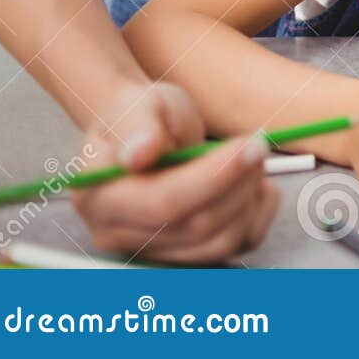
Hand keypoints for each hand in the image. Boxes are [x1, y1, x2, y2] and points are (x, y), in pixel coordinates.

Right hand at [66, 80, 278, 263]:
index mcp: (99, 197)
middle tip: (258, 144)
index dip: (214, 177)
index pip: (163, 203)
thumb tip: (138, 153)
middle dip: (238, 183)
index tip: (250, 145)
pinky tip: (253, 183)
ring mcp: (154, 250)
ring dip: (250, 198)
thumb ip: (137, 126)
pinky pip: (238, 246)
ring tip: (252, 159)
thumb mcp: (137, 104)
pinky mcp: (188, 254)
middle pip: (196, 227)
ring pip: (220, 243)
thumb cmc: (141, 117)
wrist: (145, 136)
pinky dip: (258, 213)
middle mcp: (118, 235)